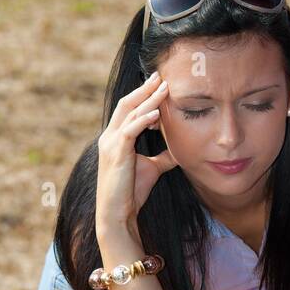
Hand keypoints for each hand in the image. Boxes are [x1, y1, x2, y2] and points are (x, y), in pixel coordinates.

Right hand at [95, 70, 177, 236]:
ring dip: (148, 99)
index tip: (160, 82)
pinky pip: (129, 131)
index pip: (130, 108)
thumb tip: (180, 149)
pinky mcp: (116, 153)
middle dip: (145, 89)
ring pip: (130, 113)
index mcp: (116, 137)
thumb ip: (164, 156)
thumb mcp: (152, 168)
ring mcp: (111, 144)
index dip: (144, 94)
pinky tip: (157, 113)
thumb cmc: (132, 192)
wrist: (117, 213)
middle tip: (161, 75)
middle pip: (128, 104)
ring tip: (164, 87)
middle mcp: (110, 136)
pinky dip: (143, 120)